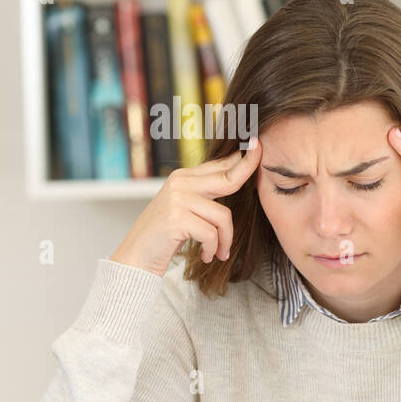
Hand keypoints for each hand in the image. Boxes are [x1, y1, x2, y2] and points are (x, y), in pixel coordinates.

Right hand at [109, 136, 261, 276]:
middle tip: (265, 160)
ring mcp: (176, 199)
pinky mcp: (176, 218)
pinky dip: (212, 249)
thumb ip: (206, 192)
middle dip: (248, 168)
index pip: (219, 165)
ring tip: (218, 252)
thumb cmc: (165, 235)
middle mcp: (179, 183)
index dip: (242, 156)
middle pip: (227, 178)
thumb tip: (236, 173)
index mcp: (182, 178)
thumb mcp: (185, 208)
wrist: (136, 256)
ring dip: (224, 240)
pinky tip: (205, 256)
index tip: (258, 144)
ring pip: (223, 216)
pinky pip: (211, 233)